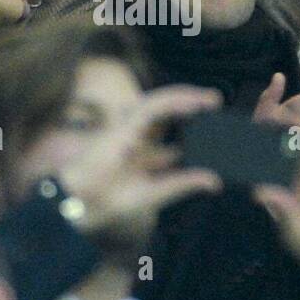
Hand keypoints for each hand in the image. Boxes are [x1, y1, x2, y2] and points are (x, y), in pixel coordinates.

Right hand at [57, 85, 222, 245]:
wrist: (83, 202)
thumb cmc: (110, 201)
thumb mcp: (157, 192)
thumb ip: (183, 183)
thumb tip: (215, 182)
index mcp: (144, 153)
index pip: (172, 134)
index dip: (194, 129)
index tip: (216, 131)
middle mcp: (139, 137)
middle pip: (169, 114)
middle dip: (192, 106)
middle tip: (215, 104)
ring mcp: (131, 128)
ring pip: (163, 102)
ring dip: (187, 97)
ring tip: (210, 99)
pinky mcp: (125, 123)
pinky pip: (154, 105)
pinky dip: (174, 102)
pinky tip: (193, 104)